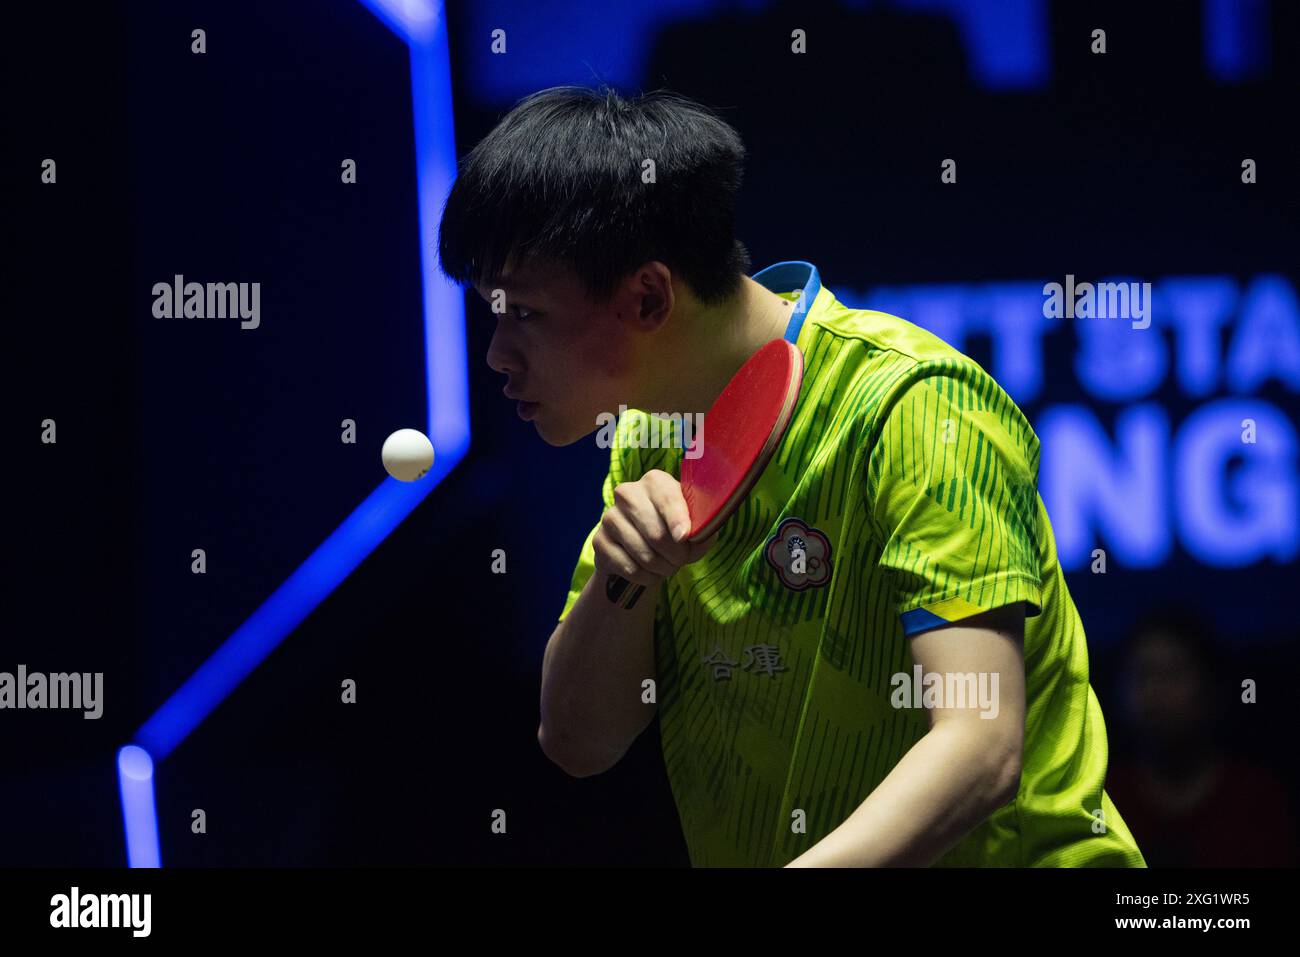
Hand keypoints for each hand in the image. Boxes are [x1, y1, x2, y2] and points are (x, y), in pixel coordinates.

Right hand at [592, 469, 718, 586]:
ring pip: (644, 555)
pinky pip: (630, 568)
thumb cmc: (676, 530)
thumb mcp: (696, 525)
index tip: (683, 537)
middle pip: (656, 533)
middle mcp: (628, 493)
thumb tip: (692, 535)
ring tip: (668, 566)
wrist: (644, 547)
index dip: (677, 519)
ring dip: (663, 568)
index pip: (667, 499)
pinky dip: (646, 577)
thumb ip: (702, 526)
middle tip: (682, 560)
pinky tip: (650, 572)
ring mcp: (610, 517)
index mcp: (655, 481)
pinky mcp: (599, 541)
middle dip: (676, 555)